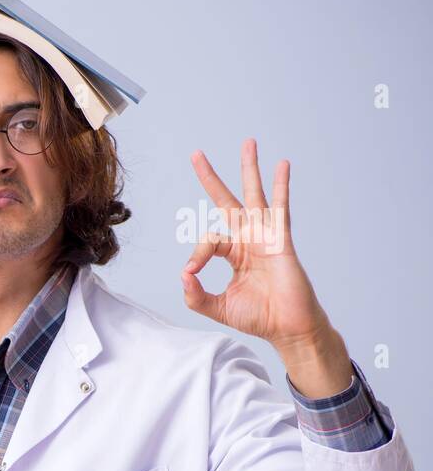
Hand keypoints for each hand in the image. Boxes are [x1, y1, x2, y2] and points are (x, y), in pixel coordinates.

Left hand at [183, 138, 353, 395]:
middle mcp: (248, 238)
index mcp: (233, 253)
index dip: (196, 255)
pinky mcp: (281, 239)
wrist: (287, 328)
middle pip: (225, 200)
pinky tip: (282, 164)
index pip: (207, 240)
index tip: (191, 273)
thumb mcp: (216, 307)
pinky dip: (281, 186)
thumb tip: (183, 275)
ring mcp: (265, 236)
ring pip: (254, 195)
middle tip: (196, 154)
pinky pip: (280, 207)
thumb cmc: (258, 317)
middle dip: (210, 177)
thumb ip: (195, 295)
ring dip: (249, 168)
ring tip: (248, 142)